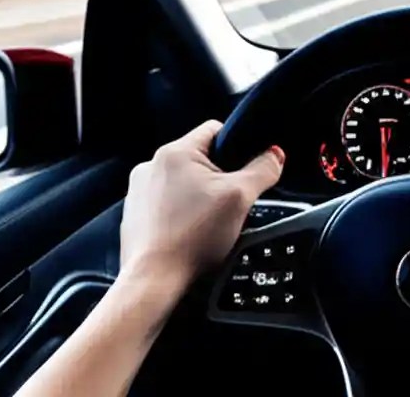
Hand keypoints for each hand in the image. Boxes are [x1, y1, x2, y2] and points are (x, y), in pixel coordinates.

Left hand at [119, 120, 285, 296]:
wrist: (154, 279)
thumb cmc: (193, 236)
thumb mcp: (240, 198)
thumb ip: (262, 170)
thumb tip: (275, 154)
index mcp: (175, 152)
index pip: (215, 130)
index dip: (238, 146)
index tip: (247, 170)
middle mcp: (150, 165)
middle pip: (199, 160)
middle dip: (218, 178)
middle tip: (230, 202)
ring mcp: (138, 191)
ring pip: (182, 183)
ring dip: (198, 197)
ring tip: (209, 222)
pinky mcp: (134, 215)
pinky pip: (165, 205)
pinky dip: (180, 215)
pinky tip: (190, 233)